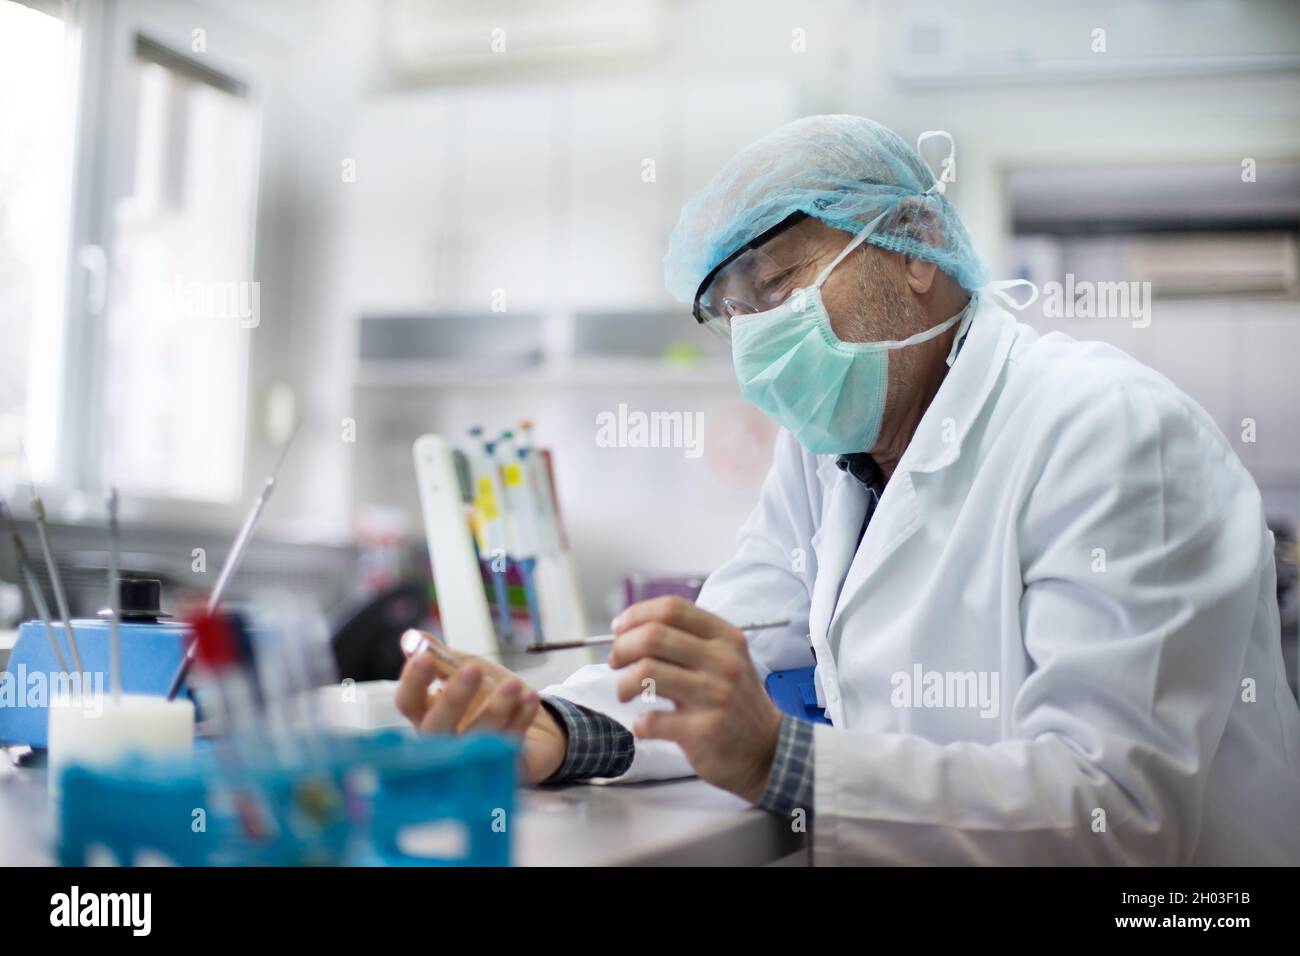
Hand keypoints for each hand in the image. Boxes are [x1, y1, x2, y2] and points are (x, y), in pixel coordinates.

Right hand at [395, 638, 567, 784]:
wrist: (540, 725)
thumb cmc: (493, 697)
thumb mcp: (468, 668)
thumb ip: (442, 656)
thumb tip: (411, 638)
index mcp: (429, 714)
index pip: (408, 703)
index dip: (412, 682)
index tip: (425, 657)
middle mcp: (444, 742)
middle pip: (435, 727)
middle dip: (453, 697)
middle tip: (473, 669)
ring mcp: (471, 762)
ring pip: (474, 740)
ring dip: (495, 708)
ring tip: (513, 685)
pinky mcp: (502, 772)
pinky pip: (508, 747)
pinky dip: (521, 718)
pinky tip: (529, 698)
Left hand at [608, 596, 782, 802]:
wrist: (767, 750)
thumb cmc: (736, 702)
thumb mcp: (726, 659)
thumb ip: (687, 641)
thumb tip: (631, 630)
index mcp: (725, 638)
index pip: (672, 608)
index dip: (636, 615)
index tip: (619, 630)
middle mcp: (722, 661)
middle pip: (653, 636)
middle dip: (622, 648)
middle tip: (616, 662)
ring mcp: (713, 696)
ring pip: (646, 672)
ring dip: (623, 684)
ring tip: (626, 693)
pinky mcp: (702, 730)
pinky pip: (651, 719)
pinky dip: (639, 723)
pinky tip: (646, 725)